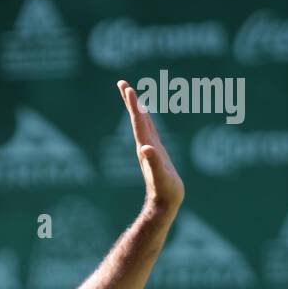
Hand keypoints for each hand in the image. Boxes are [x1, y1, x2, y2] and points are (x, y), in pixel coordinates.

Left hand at [117, 79, 183, 216]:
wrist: (163, 205)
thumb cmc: (165, 192)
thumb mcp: (161, 176)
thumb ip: (154, 162)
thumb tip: (145, 149)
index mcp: (146, 148)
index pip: (139, 122)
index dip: (134, 105)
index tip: (128, 88)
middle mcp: (144, 146)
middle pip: (136, 119)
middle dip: (130, 101)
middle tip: (122, 83)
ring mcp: (149, 149)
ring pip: (141, 123)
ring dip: (136, 108)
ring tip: (131, 93)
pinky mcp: (155, 153)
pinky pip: (149, 131)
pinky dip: (146, 120)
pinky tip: (146, 116)